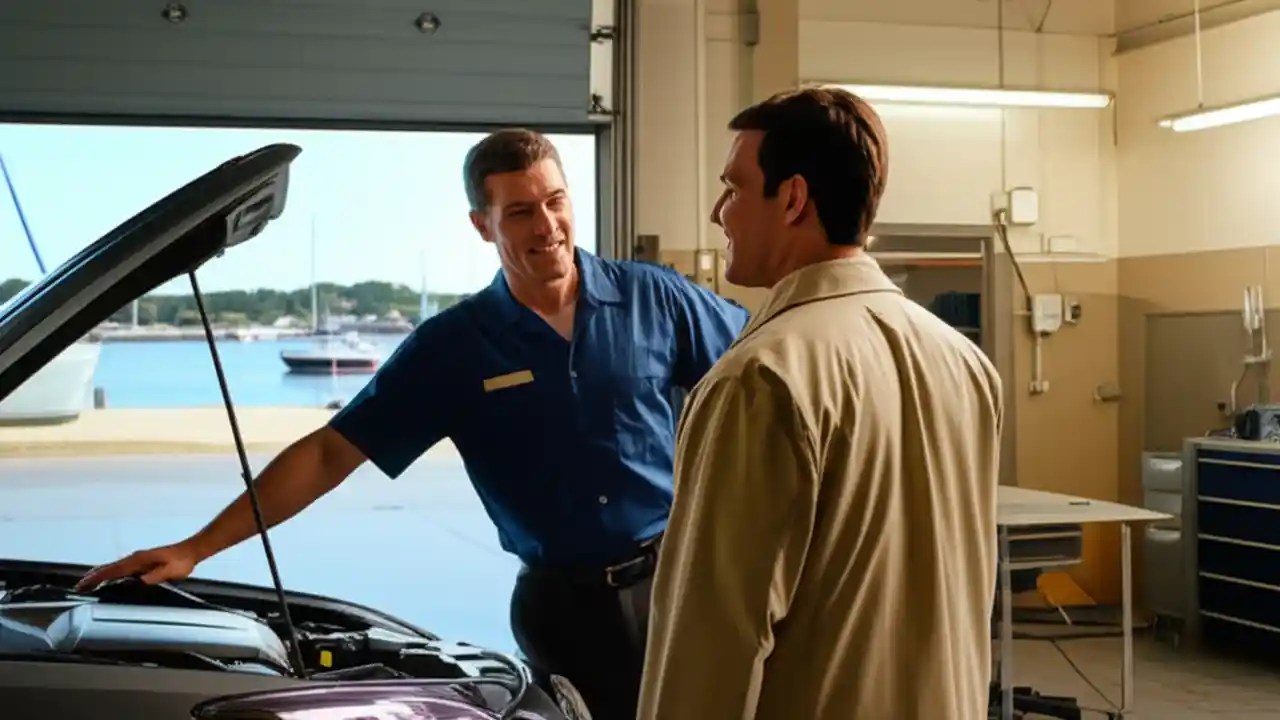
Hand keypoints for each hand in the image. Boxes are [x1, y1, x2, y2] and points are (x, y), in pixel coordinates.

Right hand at [75, 540, 201, 591]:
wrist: (190, 551)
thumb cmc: (181, 562)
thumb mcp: (170, 571)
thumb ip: (155, 576)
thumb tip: (140, 581)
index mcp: (138, 561)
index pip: (113, 571)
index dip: (97, 578)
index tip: (83, 584)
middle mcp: (134, 558)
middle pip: (109, 568)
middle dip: (92, 577)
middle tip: (78, 587)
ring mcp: (137, 559)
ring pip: (113, 568)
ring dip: (99, 575)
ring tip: (87, 585)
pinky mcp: (141, 562)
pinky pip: (120, 568)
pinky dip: (109, 573)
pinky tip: (108, 579)